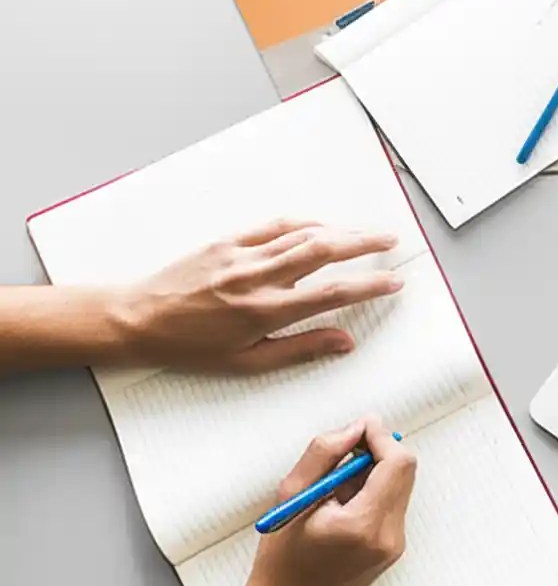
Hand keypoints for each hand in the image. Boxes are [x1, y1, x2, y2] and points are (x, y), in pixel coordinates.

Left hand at [115, 219, 402, 372]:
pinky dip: (303, 223)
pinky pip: (274, 226)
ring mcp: (241, 255)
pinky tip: (322, 226)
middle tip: (392, 240)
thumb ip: (301, 348)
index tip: (394, 281)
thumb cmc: (190, 348)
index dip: (368, 285)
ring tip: (366, 233)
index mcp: (265, 312)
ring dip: (340, 230)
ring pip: (302, 233)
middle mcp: (257, 278)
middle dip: (363, 243)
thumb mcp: (248, 362)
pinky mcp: (226, 241)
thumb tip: (345, 342)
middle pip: (324, 250)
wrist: (137, 320)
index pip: (331, 293)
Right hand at [170, 417, 415, 585]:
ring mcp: (395, 545)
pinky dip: (373, 492)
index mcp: (363, 524)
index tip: (359, 427)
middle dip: (378, 451)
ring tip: (334, 488)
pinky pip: (392, 504)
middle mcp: (388, 536)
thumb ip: (325, 453)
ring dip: (374, 472)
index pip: (397, 463)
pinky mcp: (393, 549)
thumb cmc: (281, 557)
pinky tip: (341, 506)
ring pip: (400, 485)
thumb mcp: (291, 495)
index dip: (380, 437)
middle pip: (405, 471)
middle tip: (343, 452)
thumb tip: (357, 428)